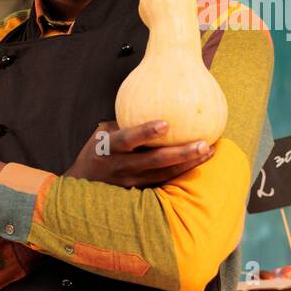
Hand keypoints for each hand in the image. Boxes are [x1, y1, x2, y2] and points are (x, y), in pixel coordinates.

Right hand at [65, 120, 214, 187]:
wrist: (81, 186)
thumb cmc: (95, 152)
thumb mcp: (102, 134)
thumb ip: (123, 123)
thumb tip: (151, 99)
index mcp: (108, 148)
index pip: (128, 139)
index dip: (145, 132)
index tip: (165, 124)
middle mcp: (120, 166)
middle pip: (154, 161)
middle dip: (181, 153)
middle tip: (204, 143)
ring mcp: (130, 181)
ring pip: (164, 174)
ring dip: (188, 164)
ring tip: (209, 152)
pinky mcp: (137, 191)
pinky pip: (163, 181)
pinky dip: (182, 172)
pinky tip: (199, 162)